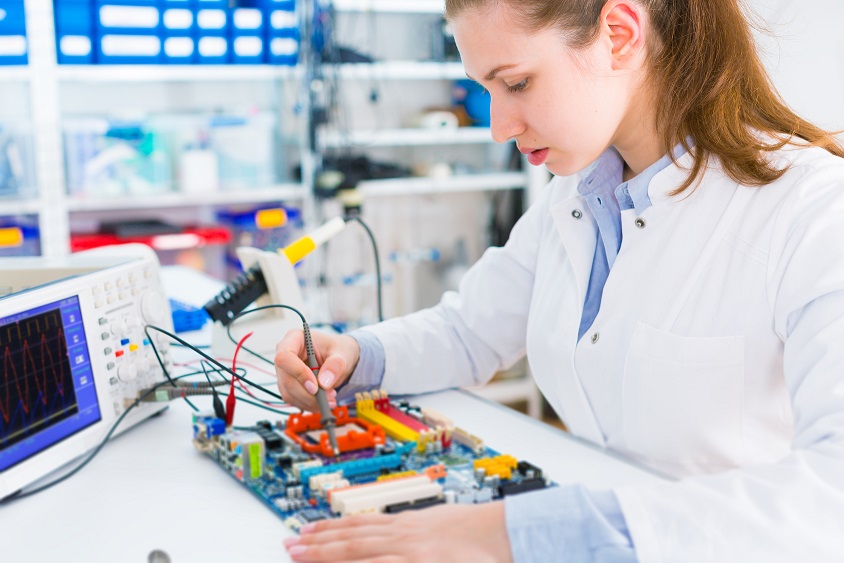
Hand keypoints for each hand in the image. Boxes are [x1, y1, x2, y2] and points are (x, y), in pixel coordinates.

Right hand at [274, 329, 359, 411]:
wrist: (338, 359)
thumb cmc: (337, 350)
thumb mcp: (342, 353)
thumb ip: (335, 365)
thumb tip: (324, 383)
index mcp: (294, 339)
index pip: (285, 357)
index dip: (298, 373)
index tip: (315, 386)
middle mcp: (285, 355)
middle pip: (286, 379)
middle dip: (308, 393)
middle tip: (329, 397)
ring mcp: (284, 372)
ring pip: (289, 393)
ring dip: (310, 401)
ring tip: (330, 399)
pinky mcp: (288, 386)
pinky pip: (294, 400)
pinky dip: (309, 404)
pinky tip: (323, 402)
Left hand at [282, 502, 512, 562]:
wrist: (506, 535)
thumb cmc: (481, 533)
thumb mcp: (444, 522)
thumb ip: (421, 528)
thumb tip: (404, 531)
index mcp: (409, 525)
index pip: (361, 525)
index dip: (331, 528)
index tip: (309, 530)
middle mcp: (404, 535)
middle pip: (352, 537)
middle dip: (318, 542)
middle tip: (290, 544)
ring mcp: (409, 551)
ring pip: (358, 551)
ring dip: (326, 554)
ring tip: (298, 556)